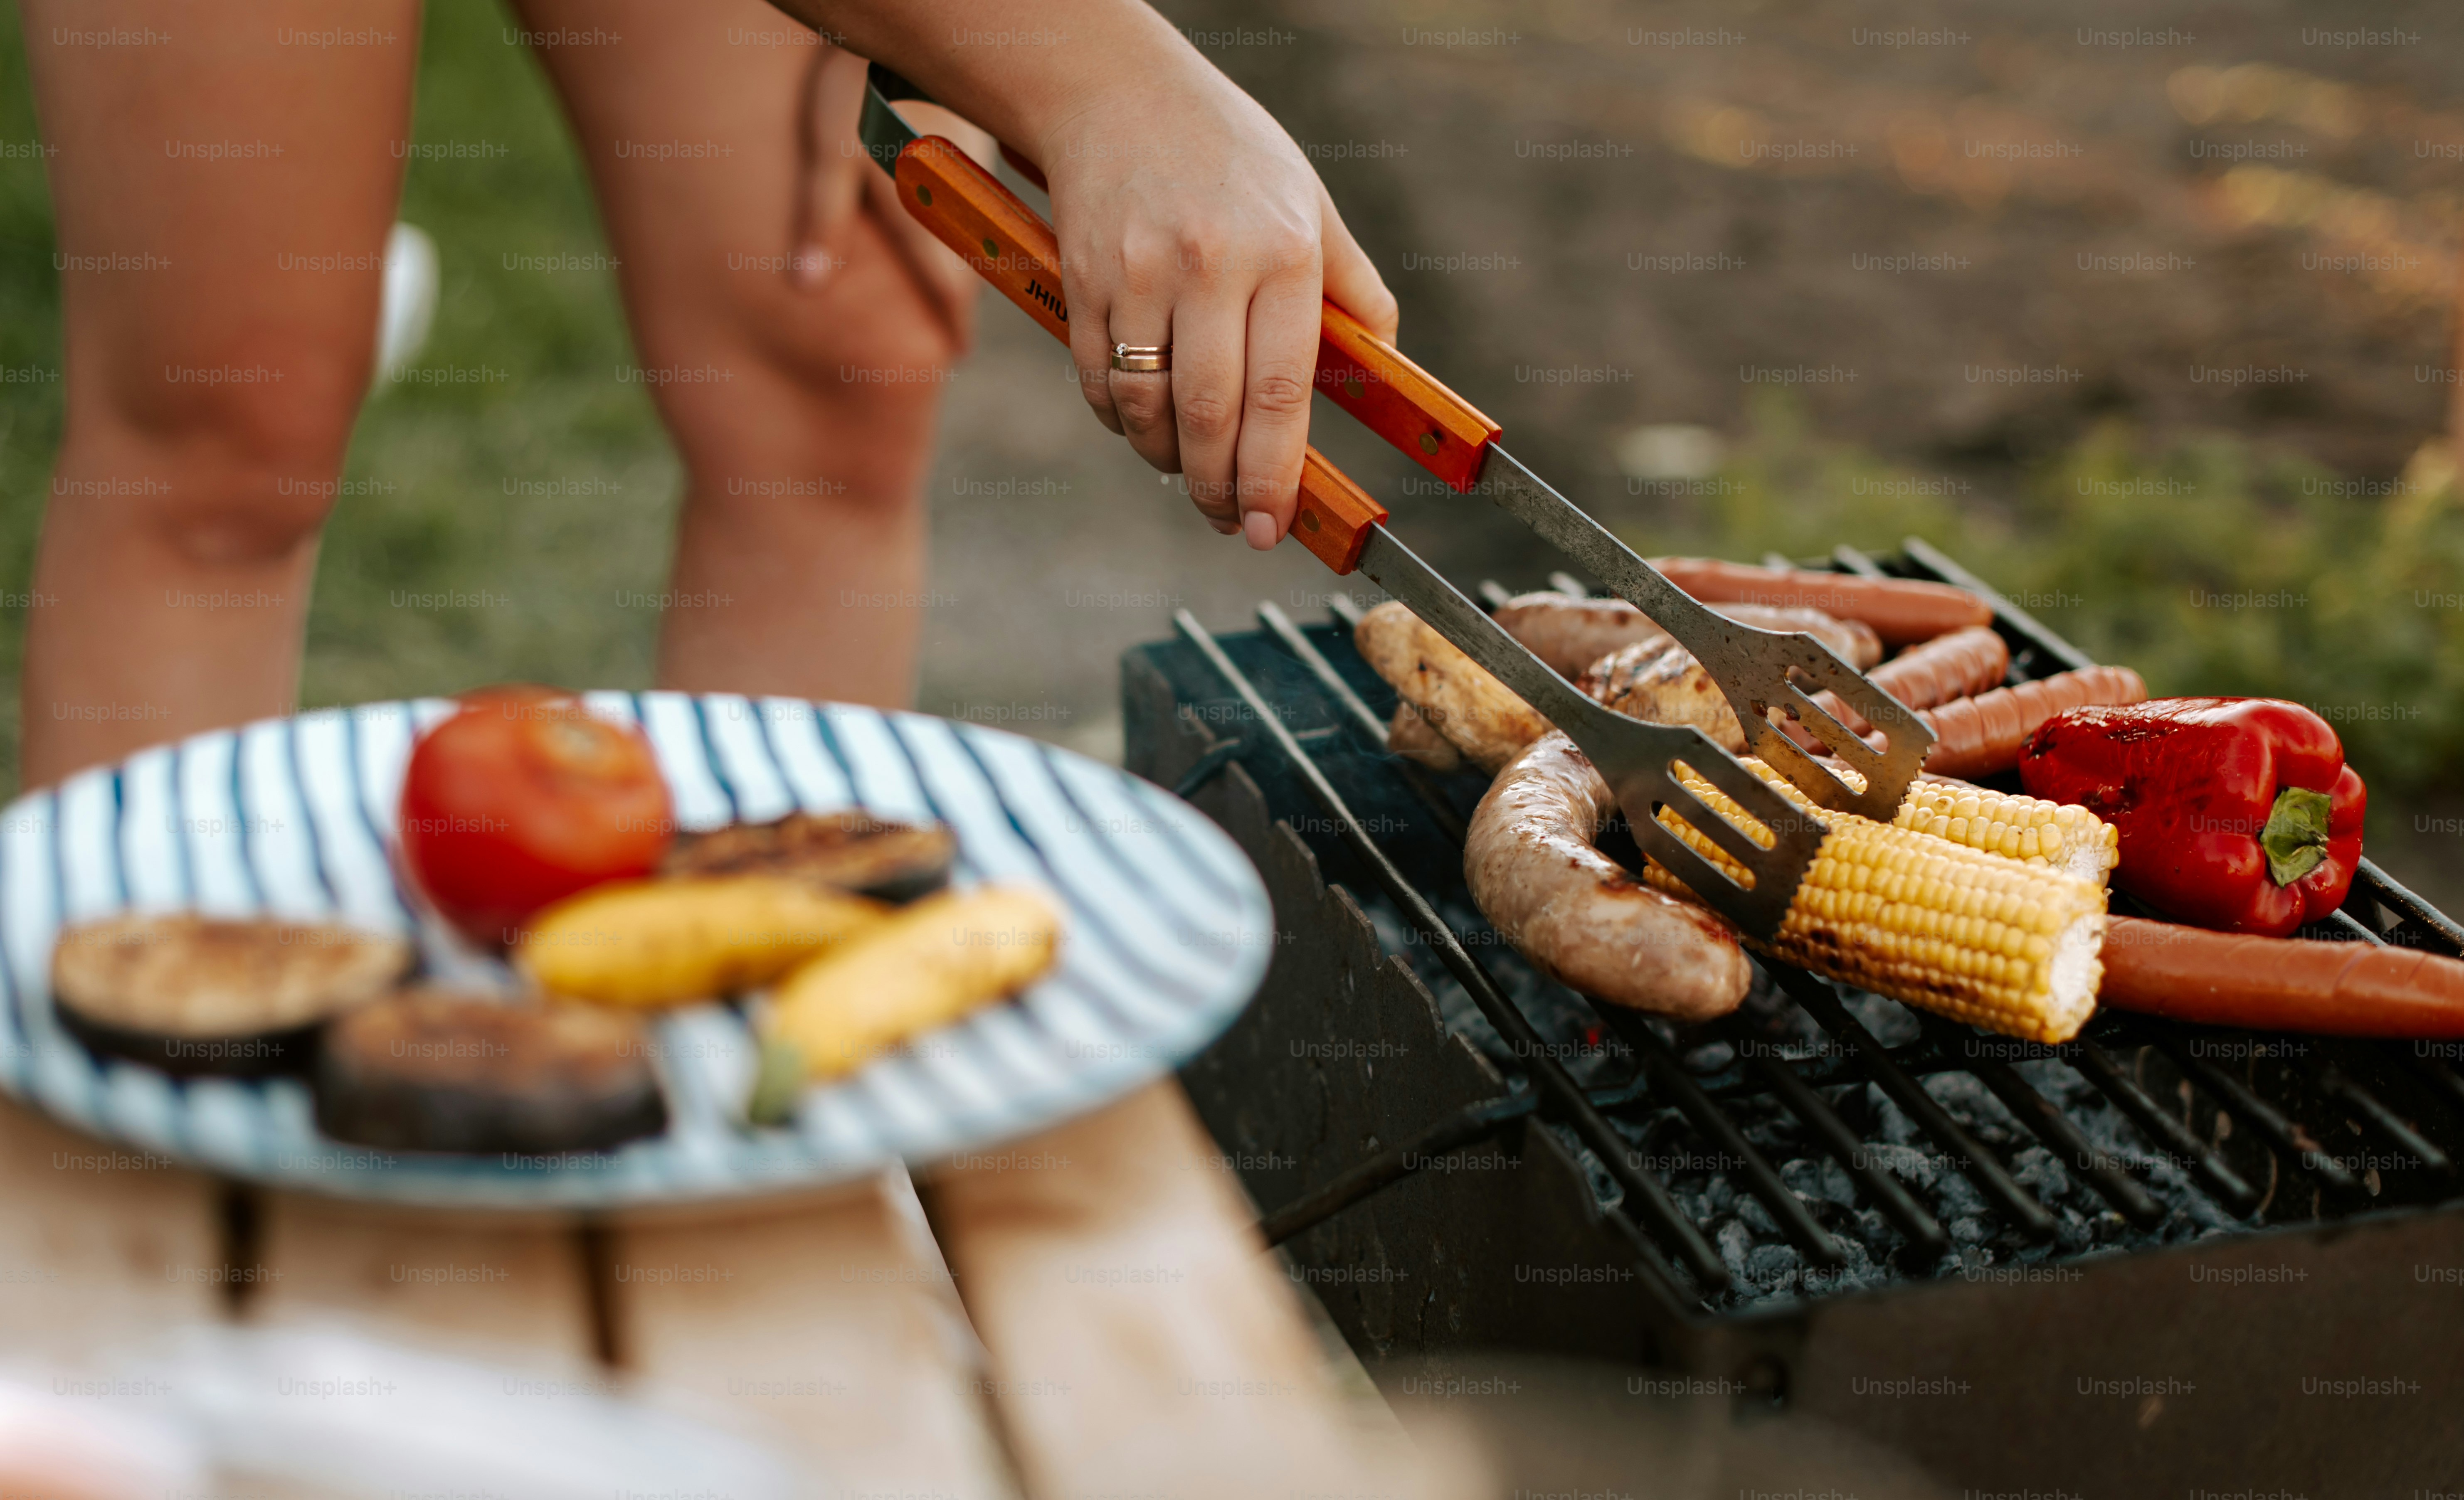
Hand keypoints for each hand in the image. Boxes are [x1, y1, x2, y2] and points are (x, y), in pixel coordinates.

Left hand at [790, 45, 995, 353]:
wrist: (913, 18)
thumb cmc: (856, 79)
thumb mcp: (829, 145)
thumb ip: (821, 216)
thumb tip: (806, 287)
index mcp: (924, 206)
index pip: (946, 283)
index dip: (951, 323)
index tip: (955, 354)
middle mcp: (959, 189)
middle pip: (973, 258)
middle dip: (964, 299)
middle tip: (959, 333)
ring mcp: (975, 160)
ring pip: (984, 223)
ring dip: (979, 256)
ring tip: (969, 281)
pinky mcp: (978, 129)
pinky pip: (983, 188)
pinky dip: (980, 213)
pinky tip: (973, 212)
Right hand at [1035, 67, 1397, 547]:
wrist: (1114, 90)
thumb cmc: (1225, 151)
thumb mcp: (1308, 201)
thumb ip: (1350, 283)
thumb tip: (1381, 359)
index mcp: (1282, 251)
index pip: (1282, 392)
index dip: (1275, 474)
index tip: (1272, 525)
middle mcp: (1210, 264)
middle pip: (1212, 416)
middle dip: (1220, 488)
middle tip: (1229, 522)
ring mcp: (1138, 273)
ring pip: (1148, 408)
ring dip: (1168, 458)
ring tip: (1190, 469)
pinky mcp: (1082, 278)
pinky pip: (1101, 380)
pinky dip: (1122, 419)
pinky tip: (1145, 421)